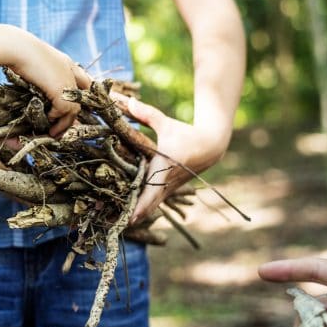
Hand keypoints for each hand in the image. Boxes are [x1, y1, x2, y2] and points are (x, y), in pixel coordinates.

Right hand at [0, 23, 91, 136]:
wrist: (17, 48)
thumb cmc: (18, 50)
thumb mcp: (33, 60)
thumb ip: (40, 73)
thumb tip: (31, 78)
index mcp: (66, 63)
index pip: (85, 81)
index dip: (82, 94)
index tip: (77, 106)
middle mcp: (71, 73)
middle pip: (83, 98)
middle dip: (74, 114)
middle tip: (66, 125)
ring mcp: (68, 82)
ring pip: (74, 109)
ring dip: (64, 122)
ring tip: (54, 131)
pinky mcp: (61, 91)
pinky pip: (64, 111)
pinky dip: (56, 118)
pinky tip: (47, 120)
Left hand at [111, 92, 227, 223]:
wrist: (210, 146)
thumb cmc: (185, 133)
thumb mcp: (165, 123)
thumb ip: (145, 113)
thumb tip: (126, 100)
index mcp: (166, 165)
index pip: (152, 187)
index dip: (141, 203)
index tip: (131, 216)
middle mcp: (168, 180)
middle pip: (150, 204)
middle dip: (135, 215)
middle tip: (116, 226)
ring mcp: (170, 188)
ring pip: (152, 206)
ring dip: (138, 215)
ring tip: (118, 225)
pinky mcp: (169, 190)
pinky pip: (155, 203)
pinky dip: (144, 210)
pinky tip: (130, 216)